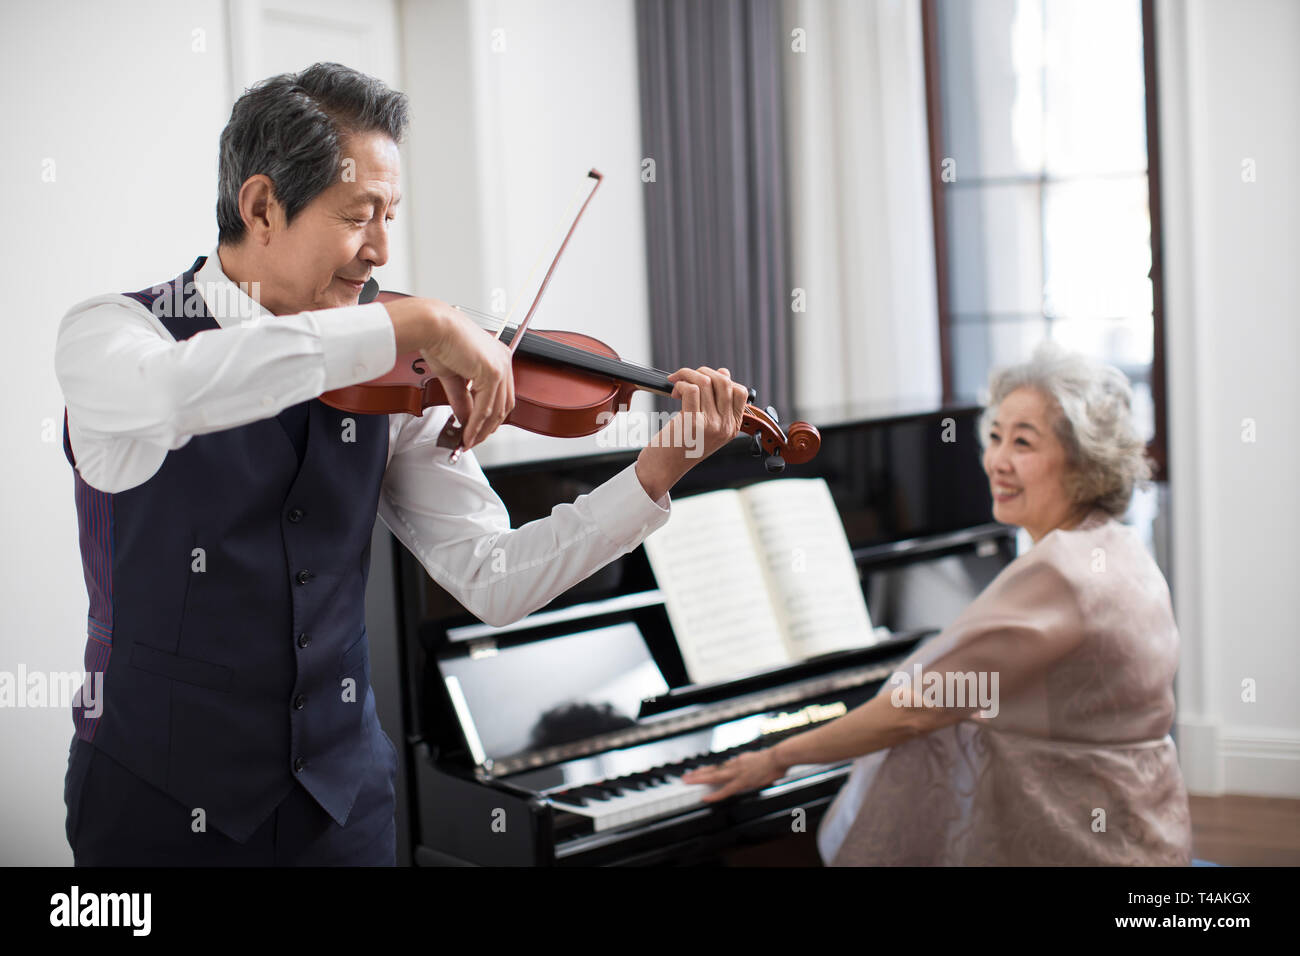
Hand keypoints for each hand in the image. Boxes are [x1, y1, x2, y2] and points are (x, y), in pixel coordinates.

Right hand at [385, 297, 514, 448]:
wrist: (432, 326)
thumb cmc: (439, 340)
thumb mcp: (453, 377)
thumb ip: (463, 399)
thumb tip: (466, 420)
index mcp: (498, 358)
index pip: (501, 396)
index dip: (490, 417)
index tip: (477, 430)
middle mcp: (503, 361)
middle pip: (503, 406)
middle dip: (487, 427)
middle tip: (473, 440)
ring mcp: (500, 366)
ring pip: (495, 410)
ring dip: (481, 429)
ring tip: (468, 440)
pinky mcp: (492, 372)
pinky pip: (485, 407)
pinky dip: (475, 424)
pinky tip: (467, 433)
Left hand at [634, 366, 748, 500]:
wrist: (662, 470)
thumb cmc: (680, 446)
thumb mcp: (706, 426)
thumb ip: (716, 403)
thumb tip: (724, 372)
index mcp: (732, 427)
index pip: (740, 392)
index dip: (721, 379)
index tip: (703, 382)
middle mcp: (725, 426)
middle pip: (724, 382)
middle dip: (702, 372)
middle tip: (686, 378)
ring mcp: (712, 425)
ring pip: (706, 382)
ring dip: (687, 375)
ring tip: (677, 384)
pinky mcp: (693, 423)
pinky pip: (692, 389)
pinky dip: (680, 383)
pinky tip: (674, 392)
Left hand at [681, 748, 787, 802]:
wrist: (779, 756)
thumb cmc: (772, 759)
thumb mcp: (757, 759)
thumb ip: (749, 763)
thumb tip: (747, 766)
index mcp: (738, 761)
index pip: (719, 767)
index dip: (707, 770)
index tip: (698, 773)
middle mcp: (734, 765)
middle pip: (712, 770)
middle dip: (698, 774)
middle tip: (685, 777)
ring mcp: (737, 773)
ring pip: (714, 777)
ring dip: (700, 779)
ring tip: (688, 781)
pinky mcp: (742, 781)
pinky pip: (725, 790)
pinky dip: (715, 795)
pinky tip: (706, 798)